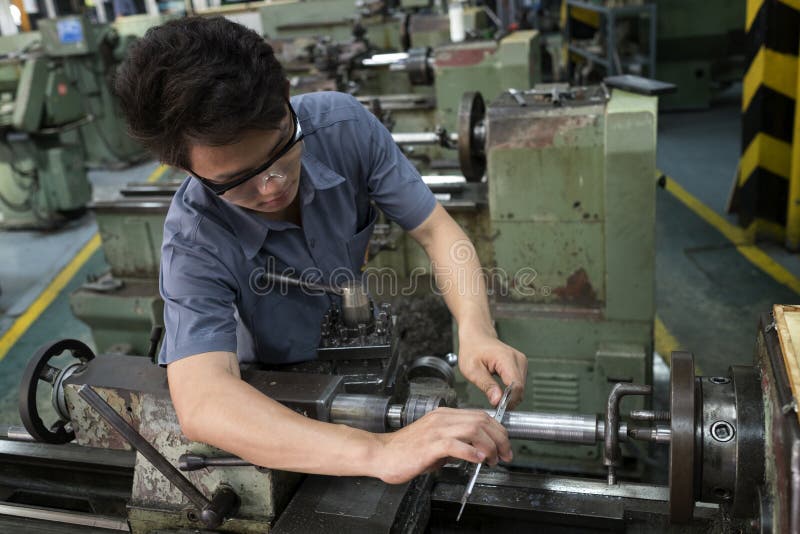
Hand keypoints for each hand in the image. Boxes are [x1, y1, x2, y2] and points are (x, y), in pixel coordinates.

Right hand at [369, 407, 511, 484]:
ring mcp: (435, 430)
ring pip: (473, 429)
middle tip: (505, 454)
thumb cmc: (406, 450)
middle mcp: (442, 418)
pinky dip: (471, 452)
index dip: (498, 430)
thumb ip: (455, 443)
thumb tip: (476, 451)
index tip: (504, 445)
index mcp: (444, 415)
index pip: (480, 415)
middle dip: (499, 438)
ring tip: (493, 460)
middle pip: (481, 420)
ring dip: (489, 446)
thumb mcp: (436, 442)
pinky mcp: (430, 445)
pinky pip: (456, 445)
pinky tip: (478, 460)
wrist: (381, 453)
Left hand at [458, 329, 526, 408]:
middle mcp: (517, 359)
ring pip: (521, 388)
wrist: (476, 337)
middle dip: (508, 399)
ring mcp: (521, 362)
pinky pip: (519, 384)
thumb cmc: (472, 349)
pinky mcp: (521, 365)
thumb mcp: (472, 370)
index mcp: (506, 359)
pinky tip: (500, 389)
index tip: (497, 405)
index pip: (516, 386)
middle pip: (520, 389)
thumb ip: (486, 386)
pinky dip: (511, 390)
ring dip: (510, 396)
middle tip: (493, 401)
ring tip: (494, 392)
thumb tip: (497, 400)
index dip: (508, 400)